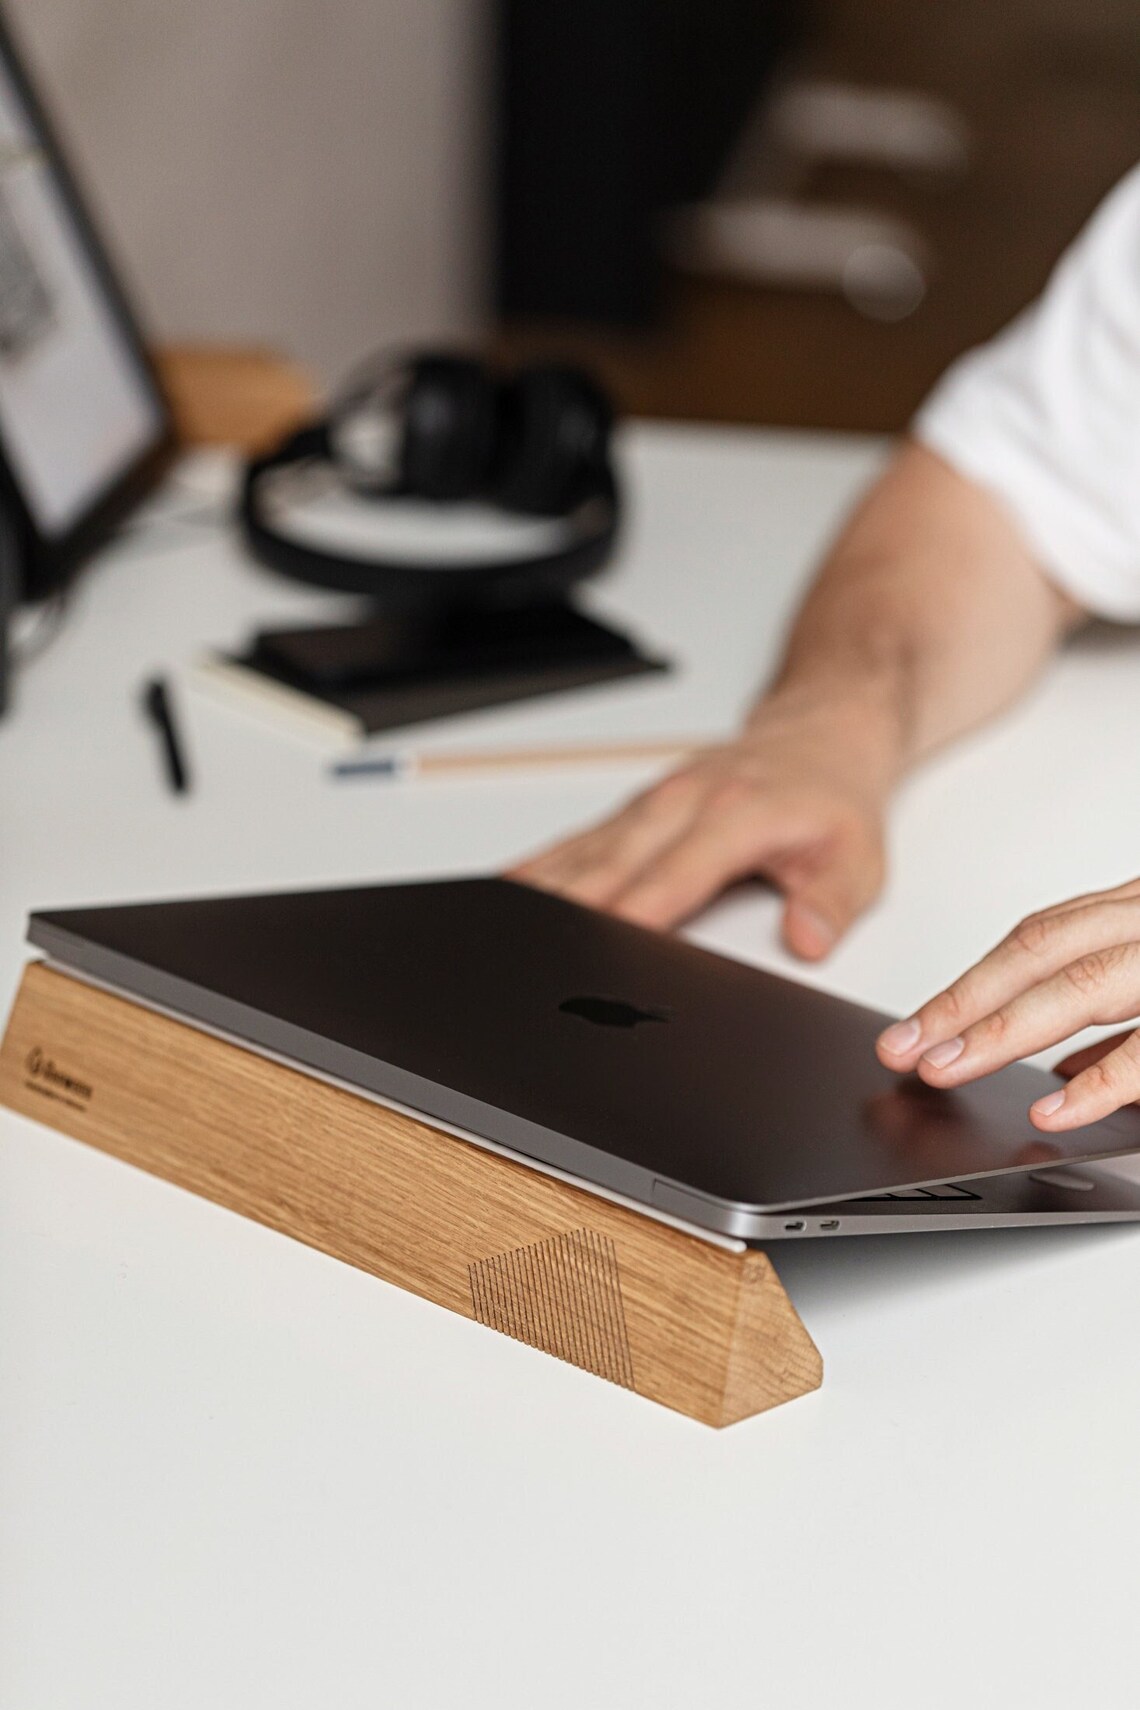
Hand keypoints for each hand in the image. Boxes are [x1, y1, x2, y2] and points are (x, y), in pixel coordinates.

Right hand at [510, 692, 893, 958]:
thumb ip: (833, 903)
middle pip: (609, 868)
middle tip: (527, 961)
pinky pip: (575, 842)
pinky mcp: (633, 812)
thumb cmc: (831, 797)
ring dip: (539, 894)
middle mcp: (681, 805)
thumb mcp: (860, 856)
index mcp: (734, 815)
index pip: (672, 878)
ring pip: (581, 854)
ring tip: (494, 934)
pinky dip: (538, 869)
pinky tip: (504, 893)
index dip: (634, 917)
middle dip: (566, 917)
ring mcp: (649, 807)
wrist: (818, 733)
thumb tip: (806, 940)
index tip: (601, 953)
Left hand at [875, 875, 1139, 1128]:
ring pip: (1081, 986)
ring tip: (946, 1068)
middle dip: (963, 1004)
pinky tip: (1050, 1110)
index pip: (1036, 942)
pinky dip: (1098, 1084)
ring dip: (1003, 1031)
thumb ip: (1112, 1014)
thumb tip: (1062, 1067)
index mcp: (1134, 914)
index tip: (913, 1030)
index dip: (969, 985)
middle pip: (1041, 954)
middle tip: (905, 1050)